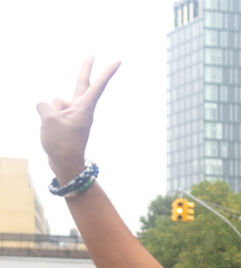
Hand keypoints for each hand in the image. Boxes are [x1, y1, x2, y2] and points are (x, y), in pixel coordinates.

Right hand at [37, 58, 119, 182]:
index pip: (97, 85)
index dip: (107, 71)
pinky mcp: (65, 121)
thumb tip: (48, 105)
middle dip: (85, 69)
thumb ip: (46, 105)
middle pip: (81, 84)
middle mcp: (81, 109)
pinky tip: (52, 130)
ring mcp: (73, 115)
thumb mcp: (49, 120)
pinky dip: (47, 118)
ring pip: (56, 102)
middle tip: (92, 54)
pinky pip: (51, 111)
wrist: (65, 165)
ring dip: (51, 112)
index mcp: (84, 108)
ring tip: (57, 130)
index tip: (119, 60)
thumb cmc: (62, 144)